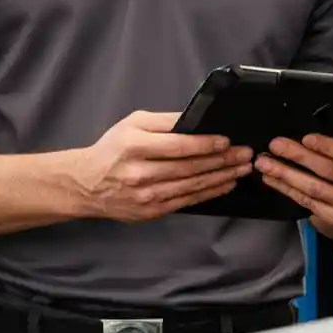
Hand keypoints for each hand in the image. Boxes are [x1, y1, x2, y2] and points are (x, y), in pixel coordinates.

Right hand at [75, 111, 253, 221]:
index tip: (227, 141)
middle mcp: (140, 173)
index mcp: (134, 146)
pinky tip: (224, 185)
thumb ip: (163, 121)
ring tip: (241, 169)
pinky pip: (186, 201)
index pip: (177, 146)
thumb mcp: (131, 124)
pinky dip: (208, 193)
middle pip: (189, 168)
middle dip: (222, 161)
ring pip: (191, 186)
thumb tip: (195, 121)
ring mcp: (146, 196)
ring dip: (221, 178)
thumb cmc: (111, 150)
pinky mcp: (151, 211)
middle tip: (245, 155)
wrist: (87, 185)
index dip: (205, 144)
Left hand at [254, 134, 332, 230]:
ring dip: (285, 174)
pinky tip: (272, 179)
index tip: (307, 137)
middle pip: (328, 171)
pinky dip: (286, 189)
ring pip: (313, 189)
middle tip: (275, 144)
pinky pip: (307, 202)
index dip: (329, 147)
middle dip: (297, 156)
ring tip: (264, 162)